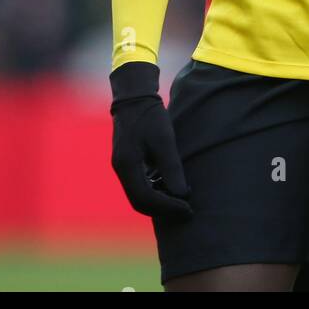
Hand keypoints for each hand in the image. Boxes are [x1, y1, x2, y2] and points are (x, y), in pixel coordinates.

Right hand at [110, 61, 192, 221]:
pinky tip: (171, 187)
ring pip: (139, 196)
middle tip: (187, 210)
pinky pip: (139, 186)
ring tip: (182, 200)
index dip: (167, 207)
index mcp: (127, 165)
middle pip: (140, 202)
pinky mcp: (127, 163)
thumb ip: (172, 168)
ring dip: (160, 202)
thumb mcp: (164, 140)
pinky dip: (155, 192)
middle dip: (164, 210)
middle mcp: (121, 169)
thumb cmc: (150, 116)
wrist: (134, 97)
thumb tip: (182, 195)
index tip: (188, 208)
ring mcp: (122, 167)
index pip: (145, 198)